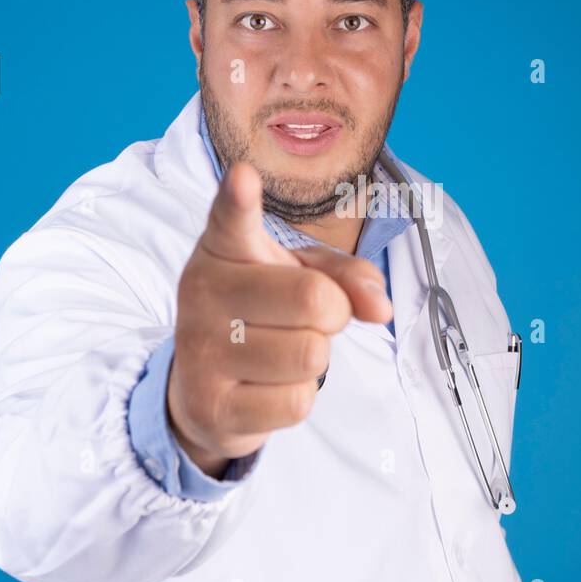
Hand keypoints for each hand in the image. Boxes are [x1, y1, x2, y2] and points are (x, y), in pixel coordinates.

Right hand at [167, 162, 391, 478]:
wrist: (204, 390)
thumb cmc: (263, 316)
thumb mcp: (302, 278)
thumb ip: (348, 277)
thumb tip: (380, 307)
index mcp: (225, 248)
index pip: (233, 218)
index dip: (240, 198)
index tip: (244, 177)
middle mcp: (202, 291)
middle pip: (315, 300)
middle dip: (333, 315)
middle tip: (305, 320)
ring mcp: (200, 349)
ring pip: (311, 355)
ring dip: (314, 360)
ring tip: (281, 352)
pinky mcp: (210, 404)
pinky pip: (296, 402)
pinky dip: (298, 398)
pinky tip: (267, 388)